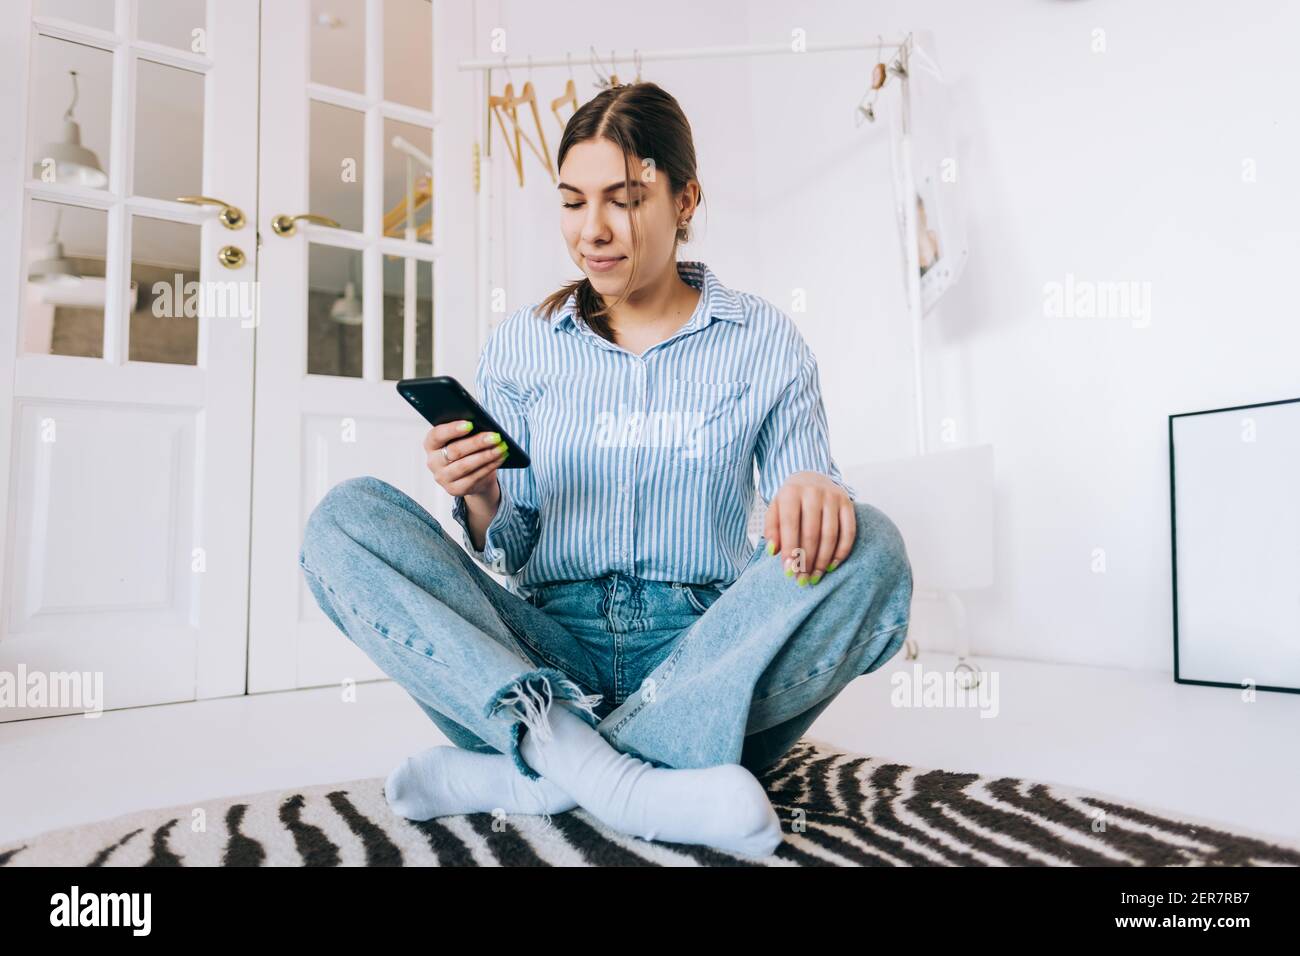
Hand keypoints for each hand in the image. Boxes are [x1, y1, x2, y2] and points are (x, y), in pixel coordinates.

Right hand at [424, 421, 508, 498]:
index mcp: (431, 444)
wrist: (470, 475)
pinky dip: (489, 467)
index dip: (452, 430)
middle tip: (495, 436)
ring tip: (501, 447)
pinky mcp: (454, 489)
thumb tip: (483, 423)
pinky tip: (500, 458)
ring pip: (465, 466)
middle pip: (455, 451)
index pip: (437, 435)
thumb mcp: (464, 438)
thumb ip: (467, 429)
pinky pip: (473, 478)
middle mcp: (433, 462)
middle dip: (477, 443)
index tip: (470, 424)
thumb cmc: (467, 448)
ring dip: (486, 456)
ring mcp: (442, 478)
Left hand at [762, 471, 854, 585]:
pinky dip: (841, 552)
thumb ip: (772, 529)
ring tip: (814, 577)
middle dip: (806, 560)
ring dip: (823, 560)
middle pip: (811, 533)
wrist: (812, 478)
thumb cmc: (790, 501)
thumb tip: (773, 551)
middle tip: (802, 580)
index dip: (789, 549)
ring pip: (830, 535)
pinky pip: (848, 532)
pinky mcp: (848, 503)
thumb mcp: (775, 509)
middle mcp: (813, 492)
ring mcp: (833, 497)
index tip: (788, 572)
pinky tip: (832, 566)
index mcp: (791, 493)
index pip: (790, 525)